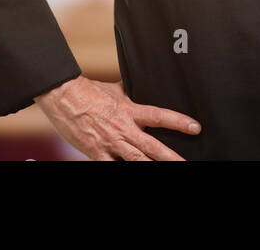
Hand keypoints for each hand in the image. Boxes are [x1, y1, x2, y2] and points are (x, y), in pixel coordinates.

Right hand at [33, 76, 199, 160]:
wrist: (64, 96)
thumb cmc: (89, 91)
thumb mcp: (117, 89)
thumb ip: (131, 93)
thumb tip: (142, 87)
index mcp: (130, 111)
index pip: (161, 116)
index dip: (179, 122)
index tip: (195, 127)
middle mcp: (123, 128)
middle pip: (152, 146)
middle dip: (170, 157)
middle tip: (185, 162)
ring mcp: (110, 142)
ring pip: (136, 160)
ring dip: (151, 166)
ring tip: (166, 170)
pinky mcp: (96, 152)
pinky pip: (110, 166)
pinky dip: (120, 168)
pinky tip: (131, 171)